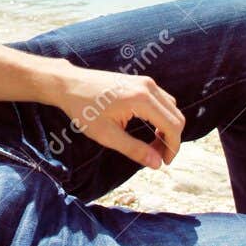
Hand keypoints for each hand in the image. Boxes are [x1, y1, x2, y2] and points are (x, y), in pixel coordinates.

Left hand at [52, 66, 186, 168]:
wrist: (69, 84)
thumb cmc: (84, 109)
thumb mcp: (107, 135)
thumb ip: (134, 150)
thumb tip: (157, 163)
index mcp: (142, 99)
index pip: (172, 126)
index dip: (172, 147)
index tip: (164, 163)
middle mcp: (148, 87)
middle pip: (176, 116)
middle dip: (171, 139)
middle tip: (157, 157)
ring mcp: (145, 82)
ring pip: (171, 108)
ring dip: (167, 128)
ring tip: (152, 145)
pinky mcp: (140, 81)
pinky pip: (161, 101)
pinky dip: (162, 117)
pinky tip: (149, 129)